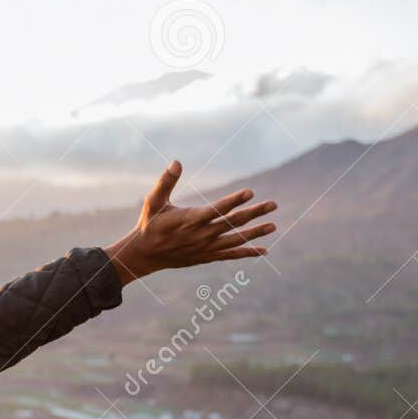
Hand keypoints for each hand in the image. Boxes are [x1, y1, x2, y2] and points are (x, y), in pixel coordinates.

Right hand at [103, 161, 276, 284]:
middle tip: (273, 205)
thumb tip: (177, 162)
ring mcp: (205, 248)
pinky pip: (230, 255)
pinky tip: (263, 250)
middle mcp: (201, 235)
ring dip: (255, 233)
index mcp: (190, 220)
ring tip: (273, 226)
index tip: (250, 192)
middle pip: (232, 223)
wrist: (144, 254)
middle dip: (254, 213)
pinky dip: (247, 252)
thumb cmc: (150, 223)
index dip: (234, 201)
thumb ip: (166, 182)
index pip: (216, 210)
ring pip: (235, 240)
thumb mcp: (153, 201)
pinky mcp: (207, 256)